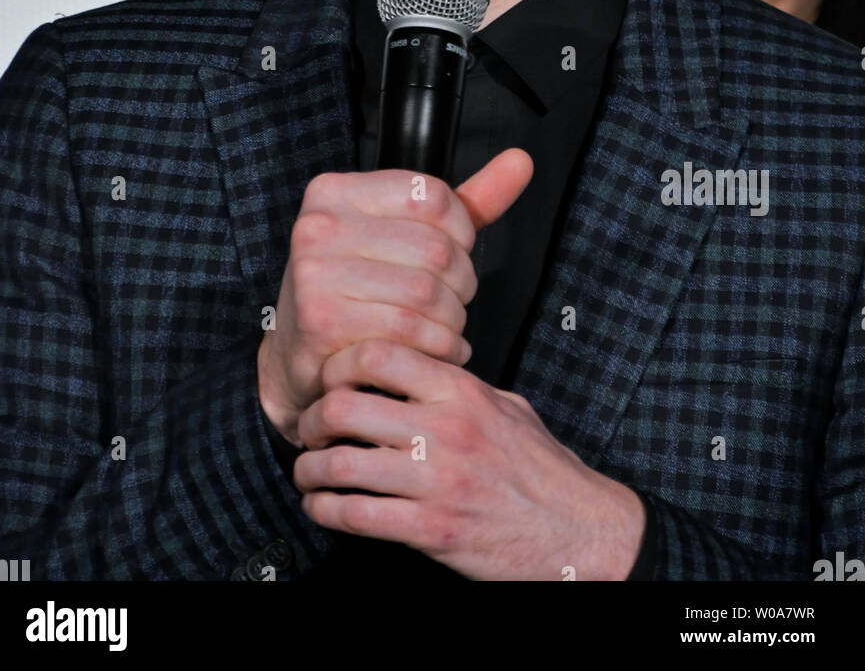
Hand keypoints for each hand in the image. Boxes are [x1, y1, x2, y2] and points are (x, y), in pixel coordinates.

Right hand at [257, 149, 533, 443]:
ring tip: (446, 329)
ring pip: (427, 293)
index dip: (462, 230)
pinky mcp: (322, 321)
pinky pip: (410, 331)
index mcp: (335, 191)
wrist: (301, 356)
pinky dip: (439, 347)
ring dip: (453, 320)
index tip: (456, 253)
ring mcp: (314, 273)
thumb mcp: (404, 234)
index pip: (433, 195)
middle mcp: (318, 225)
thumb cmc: (360, 288)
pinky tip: (437, 350)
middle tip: (454, 302)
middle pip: (436, 248)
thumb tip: (521, 160)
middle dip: (462, 283)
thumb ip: (464, 201)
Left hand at [292, 339, 645, 580]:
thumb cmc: (542, 470)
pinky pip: (356, 516)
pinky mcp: (432, 530)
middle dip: (311, 419)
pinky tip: (324, 507)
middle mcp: (446, 429)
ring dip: (309, 470)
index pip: (380, 354)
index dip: (339, 364)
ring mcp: (437, 481)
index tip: (328, 379)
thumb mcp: (507, 409)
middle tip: (308, 429)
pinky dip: (326, 511)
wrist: (579, 533)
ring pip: (340, 464)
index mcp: (462, 391)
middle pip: (345, 406)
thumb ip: (458, 387)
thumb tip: (414, 368)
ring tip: (308, 472)